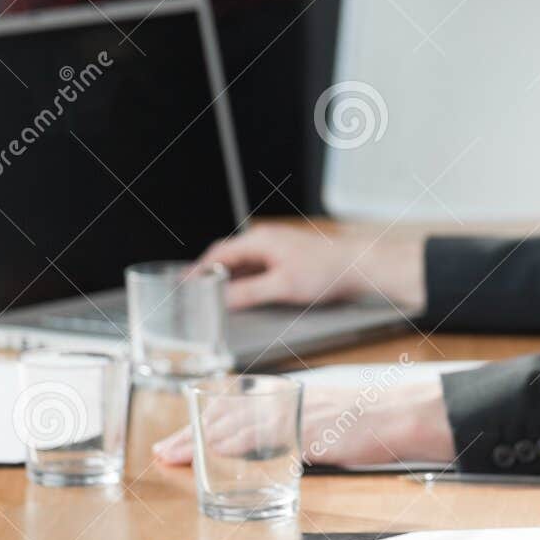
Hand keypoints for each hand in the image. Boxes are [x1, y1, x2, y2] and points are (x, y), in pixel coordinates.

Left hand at [152, 375, 455, 467]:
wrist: (407, 415)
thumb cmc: (377, 421)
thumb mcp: (331, 419)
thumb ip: (301, 429)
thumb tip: (278, 452)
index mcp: (293, 397)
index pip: (238, 406)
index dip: (206, 421)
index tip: (181, 436)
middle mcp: (290, 399)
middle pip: (229, 412)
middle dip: (192, 430)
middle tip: (163, 449)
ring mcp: (298, 412)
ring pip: (239, 421)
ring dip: (202, 438)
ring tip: (174, 453)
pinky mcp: (309, 428)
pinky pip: (265, 433)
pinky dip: (236, 442)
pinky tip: (215, 450)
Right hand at [194, 222, 425, 311]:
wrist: (358, 266)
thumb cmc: (325, 271)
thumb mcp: (282, 286)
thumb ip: (249, 293)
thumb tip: (221, 300)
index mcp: (260, 240)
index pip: (218, 253)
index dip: (197, 270)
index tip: (181, 284)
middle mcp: (265, 239)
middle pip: (227, 256)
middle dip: (209, 275)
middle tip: (192, 295)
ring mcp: (275, 247)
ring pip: (242, 263)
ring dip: (227, 279)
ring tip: (212, 299)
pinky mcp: (285, 257)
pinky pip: (256, 267)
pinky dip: (243, 280)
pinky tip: (241, 296)